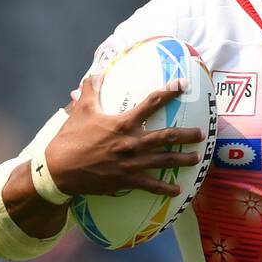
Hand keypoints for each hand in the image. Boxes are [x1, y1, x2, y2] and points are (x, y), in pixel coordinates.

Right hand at [46, 73, 207, 196]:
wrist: (59, 170)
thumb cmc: (70, 139)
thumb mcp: (81, 111)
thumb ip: (91, 90)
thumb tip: (97, 72)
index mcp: (123, 123)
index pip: (151, 103)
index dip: (169, 92)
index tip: (182, 85)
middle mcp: (132, 142)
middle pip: (167, 136)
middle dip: (187, 135)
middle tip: (202, 133)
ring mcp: (132, 163)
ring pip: (166, 161)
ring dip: (184, 160)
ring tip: (197, 158)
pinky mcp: (128, 180)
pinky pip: (152, 185)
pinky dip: (166, 189)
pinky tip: (178, 190)